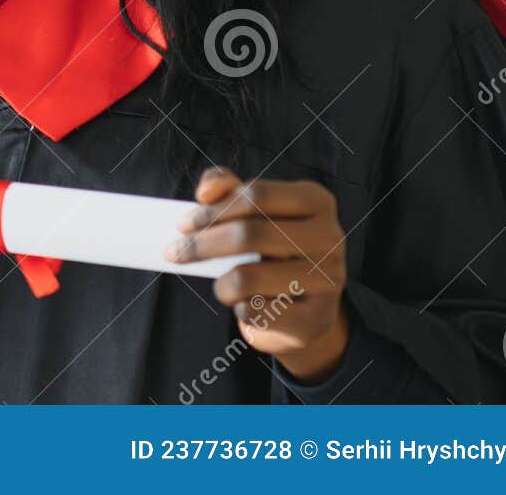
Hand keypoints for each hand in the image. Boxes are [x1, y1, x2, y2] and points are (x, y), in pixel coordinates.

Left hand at [165, 166, 350, 382]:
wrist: (309, 307)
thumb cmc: (274, 250)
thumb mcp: (257, 213)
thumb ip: (229, 189)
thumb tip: (206, 191)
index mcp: (315, 200)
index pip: (256, 195)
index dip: (212, 209)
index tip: (182, 224)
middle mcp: (330, 236)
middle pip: (249, 234)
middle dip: (202, 245)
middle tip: (176, 254)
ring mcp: (329, 278)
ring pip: (248, 278)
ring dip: (221, 285)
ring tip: (220, 286)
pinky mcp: (318, 317)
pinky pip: (258, 312)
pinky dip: (240, 309)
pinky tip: (245, 305)